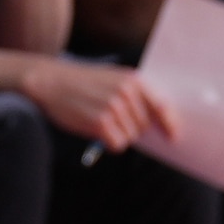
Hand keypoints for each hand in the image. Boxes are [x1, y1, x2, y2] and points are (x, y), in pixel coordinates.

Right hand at [24, 55, 174, 150]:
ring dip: (118, 135)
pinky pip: (117, 145)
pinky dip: (109, 143)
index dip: (170, 124)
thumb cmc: (82, 83)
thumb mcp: (112, 78)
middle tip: (112, 119)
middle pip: (145, 126)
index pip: (162, 106)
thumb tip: (158, 122)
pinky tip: (96, 130)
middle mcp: (126, 92)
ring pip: (131, 137)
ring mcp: (113, 108)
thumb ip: (135, 94)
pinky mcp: (100, 123)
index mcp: (133, 79)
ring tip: (100, 120)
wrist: (50, 82)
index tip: (174, 137)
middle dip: (133, 129)